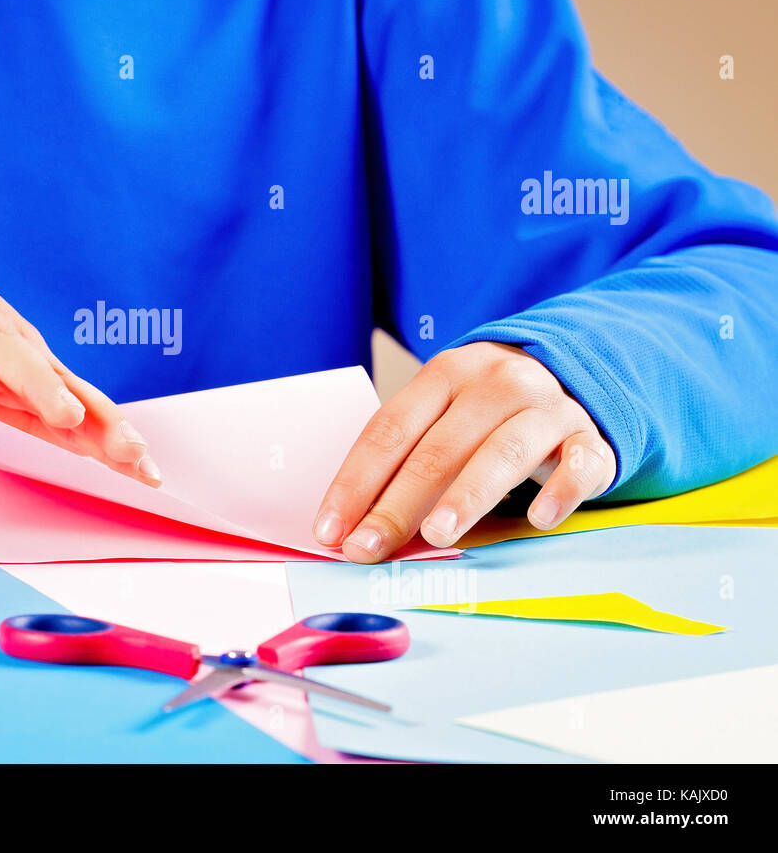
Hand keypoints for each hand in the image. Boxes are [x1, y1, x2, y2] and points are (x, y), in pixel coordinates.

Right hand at [0, 201, 160, 485]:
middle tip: (133, 453)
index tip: (152, 477)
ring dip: (41, 385)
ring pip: (12, 353)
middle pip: (59, 381)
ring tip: (68, 417)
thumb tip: (65, 455)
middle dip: (99, 418)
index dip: (113, 439)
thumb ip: (12, 413)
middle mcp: (6, 340)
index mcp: (22, 363)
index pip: (78, 404)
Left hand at [312, 342, 615, 561]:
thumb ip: (407, 458)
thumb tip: (353, 528)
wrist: (572, 372)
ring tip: (437, 535)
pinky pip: (580, 463)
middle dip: (396, 505)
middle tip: (367, 549)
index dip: (356, 482)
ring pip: (503, 454)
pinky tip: (539, 519)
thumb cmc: (486, 412)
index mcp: (445, 374)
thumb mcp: (444, 414)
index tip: (331, 530)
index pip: (389, 431)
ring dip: (466, 496)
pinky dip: (560, 491)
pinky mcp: (590, 438)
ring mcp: (547, 408)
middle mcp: (495, 384)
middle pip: (437, 450)